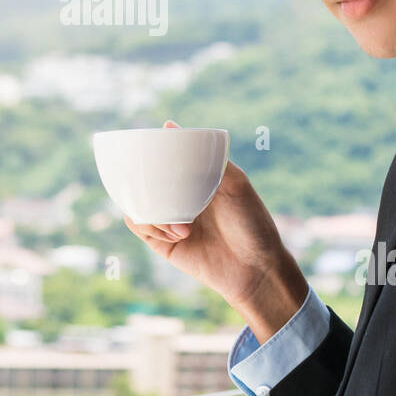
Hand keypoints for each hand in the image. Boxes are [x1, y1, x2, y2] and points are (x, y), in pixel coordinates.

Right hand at [123, 120, 307, 338]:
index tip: (143, 147)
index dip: (151, 153)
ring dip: (154, 210)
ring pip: (138, 202)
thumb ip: (207, 157)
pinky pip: (140, 226)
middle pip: (145, 181)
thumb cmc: (252, 223)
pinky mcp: (163, 243)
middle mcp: (180, 197)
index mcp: (196, 179)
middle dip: (144, 181)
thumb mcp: (235, 183)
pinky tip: (178, 233)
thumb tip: (169, 125)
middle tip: (156, 185)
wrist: (256, 270)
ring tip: (184, 225)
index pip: (164, 159)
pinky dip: (151, 225)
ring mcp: (169, 219)